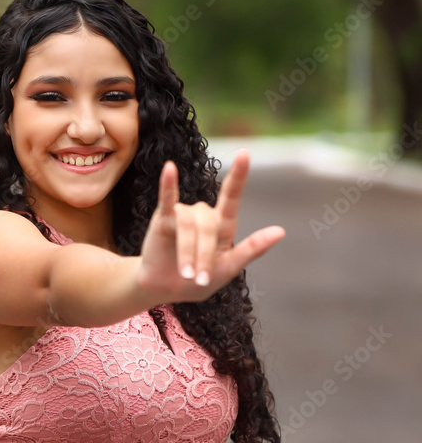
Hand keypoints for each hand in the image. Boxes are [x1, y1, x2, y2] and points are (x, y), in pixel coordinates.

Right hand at [135, 149, 285, 302]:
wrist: (166, 289)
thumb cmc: (200, 279)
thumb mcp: (230, 268)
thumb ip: (252, 249)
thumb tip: (281, 231)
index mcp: (222, 225)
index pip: (232, 196)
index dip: (238, 175)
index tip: (244, 153)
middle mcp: (203, 215)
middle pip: (209, 225)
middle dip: (204, 254)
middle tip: (200, 279)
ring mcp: (182, 214)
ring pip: (189, 225)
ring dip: (188, 252)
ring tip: (186, 274)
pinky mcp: (162, 218)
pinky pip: (167, 198)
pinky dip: (168, 184)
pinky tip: (170, 169)